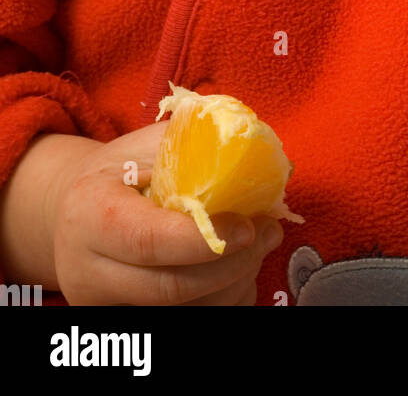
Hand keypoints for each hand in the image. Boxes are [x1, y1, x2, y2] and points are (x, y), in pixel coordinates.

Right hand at [50, 123, 282, 304]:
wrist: (76, 216)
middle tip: (269, 234)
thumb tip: (254, 151)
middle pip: (169, 288)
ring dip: (234, 283)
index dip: (203, 240)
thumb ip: (192, 145)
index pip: (148, 240)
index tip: (248, 227)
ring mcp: (107, 306)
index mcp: (90, 214)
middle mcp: (89, 271)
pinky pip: (189, 322)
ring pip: (184, 313)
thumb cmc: (120, 174)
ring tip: (259, 247)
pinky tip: (238, 269)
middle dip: (231, 265)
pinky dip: (224, 299)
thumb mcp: (144, 146)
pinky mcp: (128, 324)